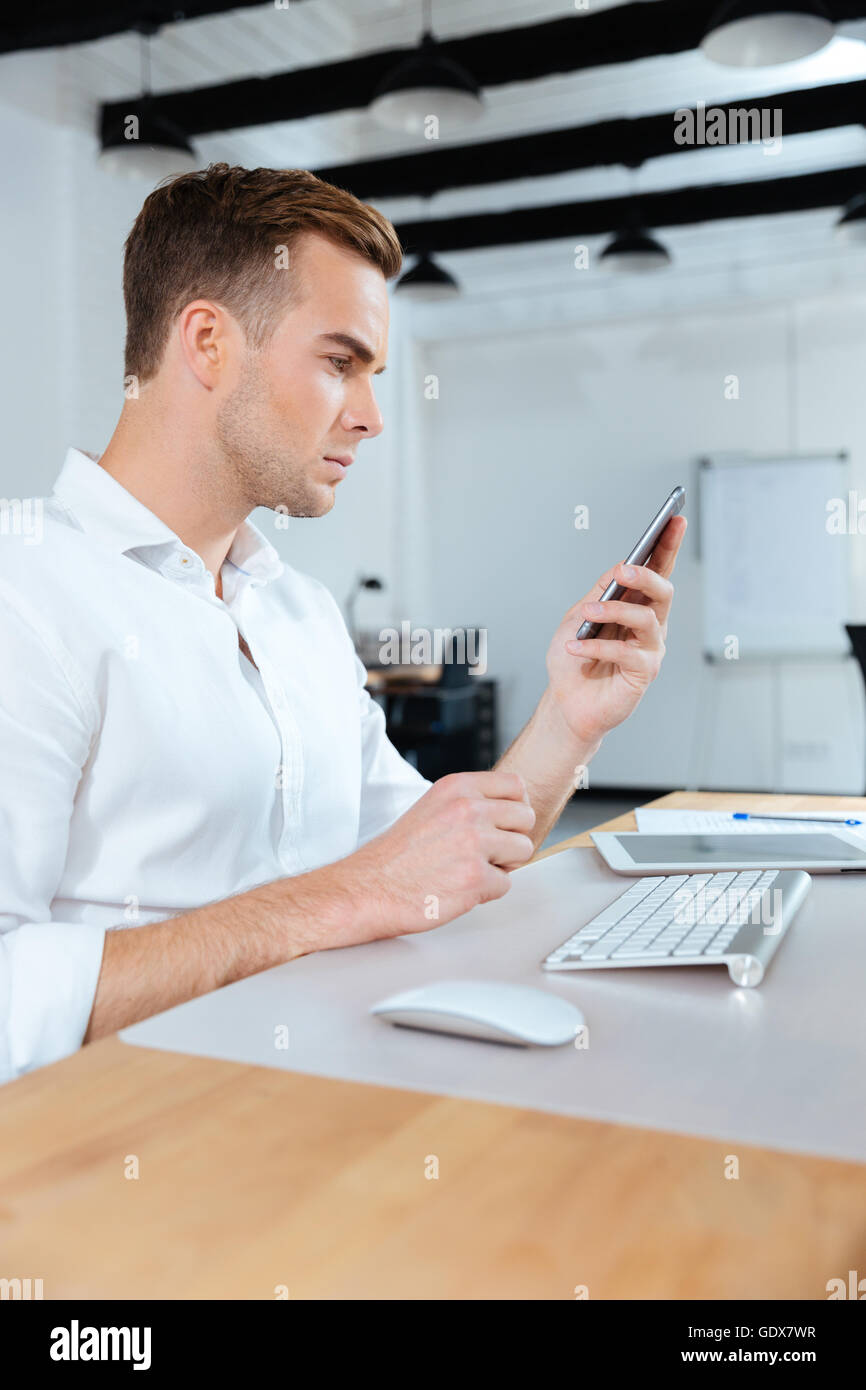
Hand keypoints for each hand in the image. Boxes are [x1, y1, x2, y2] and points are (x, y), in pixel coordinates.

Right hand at [323, 770, 535, 945]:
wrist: (368, 888)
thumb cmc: (395, 855)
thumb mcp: (432, 808)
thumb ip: (468, 803)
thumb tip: (507, 810)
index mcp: (457, 788)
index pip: (516, 786)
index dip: (514, 808)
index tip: (504, 823)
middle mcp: (468, 809)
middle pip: (526, 818)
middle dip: (512, 838)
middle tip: (487, 852)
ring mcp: (474, 843)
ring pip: (523, 851)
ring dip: (503, 865)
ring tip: (471, 869)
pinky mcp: (476, 877)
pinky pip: (506, 884)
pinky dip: (487, 892)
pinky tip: (459, 888)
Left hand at [545, 514, 686, 746]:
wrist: (566, 702)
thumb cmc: (573, 660)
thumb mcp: (578, 617)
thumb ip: (600, 592)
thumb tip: (621, 566)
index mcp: (636, 605)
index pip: (657, 569)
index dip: (669, 544)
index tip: (675, 517)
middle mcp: (650, 625)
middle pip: (663, 590)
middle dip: (647, 575)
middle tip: (625, 571)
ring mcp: (650, 649)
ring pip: (646, 619)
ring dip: (613, 612)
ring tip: (587, 614)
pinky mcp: (643, 672)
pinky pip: (626, 652)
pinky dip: (597, 647)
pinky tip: (576, 647)